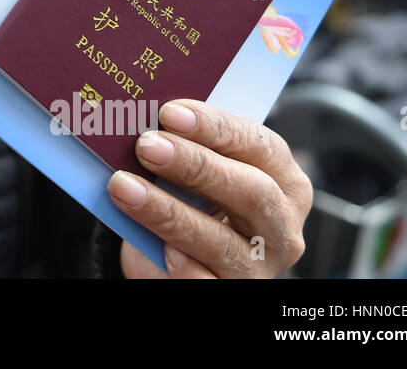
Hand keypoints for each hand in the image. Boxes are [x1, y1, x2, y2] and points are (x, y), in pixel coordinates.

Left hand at [106, 98, 312, 277]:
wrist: (178, 260)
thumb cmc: (194, 201)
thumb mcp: (199, 171)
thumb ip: (186, 145)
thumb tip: (142, 115)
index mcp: (283, 181)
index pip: (260, 146)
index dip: (215, 127)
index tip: (169, 113)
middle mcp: (280, 226)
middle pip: (251, 191)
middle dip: (196, 165)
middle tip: (146, 145)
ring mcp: (259, 267)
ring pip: (220, 241)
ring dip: (167, 211)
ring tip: (123, 186)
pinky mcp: (231, 294)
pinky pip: (206, 282)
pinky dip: (184, 265)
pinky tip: (159, 248)